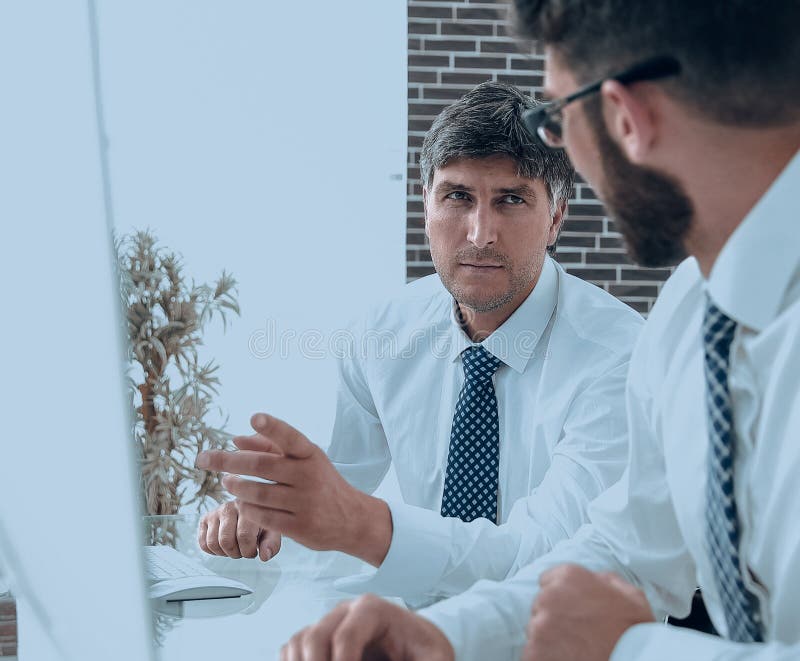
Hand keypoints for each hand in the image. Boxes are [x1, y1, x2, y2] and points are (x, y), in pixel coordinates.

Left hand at [196, 413, 392, 565]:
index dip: (273, 427)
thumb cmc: (320, 481)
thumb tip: (236, 439)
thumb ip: (271, 446)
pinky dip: (246, 509)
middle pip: (261, 466)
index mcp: (310, 454)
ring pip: (256, 494)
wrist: (352, 518)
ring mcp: (304, 503)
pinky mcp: (299, 527)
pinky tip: (241, 503)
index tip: (254, 417)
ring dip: (234, 488)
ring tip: (226, 482)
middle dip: (226, 461)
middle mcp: (308, 476)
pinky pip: (261, 517)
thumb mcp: (305, 460)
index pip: (290, 437)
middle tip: (203, 459)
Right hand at [197, 500, 281, 561]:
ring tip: (235, 547)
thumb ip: (272, 544)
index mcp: (248, 507)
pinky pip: (203, 543)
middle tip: (243, 550)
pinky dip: (213, 551)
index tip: (254, 550)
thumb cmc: (261, 522)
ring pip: (212, 543)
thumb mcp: (272, 531)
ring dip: (224, 553)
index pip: (244, 536)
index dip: (249, 551)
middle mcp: (229, 507)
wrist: (250, 509)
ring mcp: (215, 512)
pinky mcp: (205, 519)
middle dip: (236, 553)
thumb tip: (264, 556)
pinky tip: (224, 546)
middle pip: (225, 541)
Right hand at [281, 594, 454, 660]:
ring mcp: (329, 621)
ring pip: (299, 641)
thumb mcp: (434, 660)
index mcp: (373, 609)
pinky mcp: (320, 637)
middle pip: (315, 636)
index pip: (345, 636)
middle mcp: (345, 610)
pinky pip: (293, 648)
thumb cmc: (427, 651)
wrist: (419, 643)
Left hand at [523, 564, 654, 660]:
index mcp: (569, 576)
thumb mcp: (630, 594)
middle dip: (554, 617)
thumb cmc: (634, 632)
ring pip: (536, 629)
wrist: (634, 660)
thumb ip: (604, 580)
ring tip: (574, 648)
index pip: (547, 580)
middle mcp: (549, 595)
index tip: (571, 610)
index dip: (561, 596)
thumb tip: (596, 578)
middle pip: (540, 605)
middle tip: (576, 632)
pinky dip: (544, 656)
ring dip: (549, 638)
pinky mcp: (534, 651)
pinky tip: (565, 658)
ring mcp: (540, 625)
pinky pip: (532, 653)